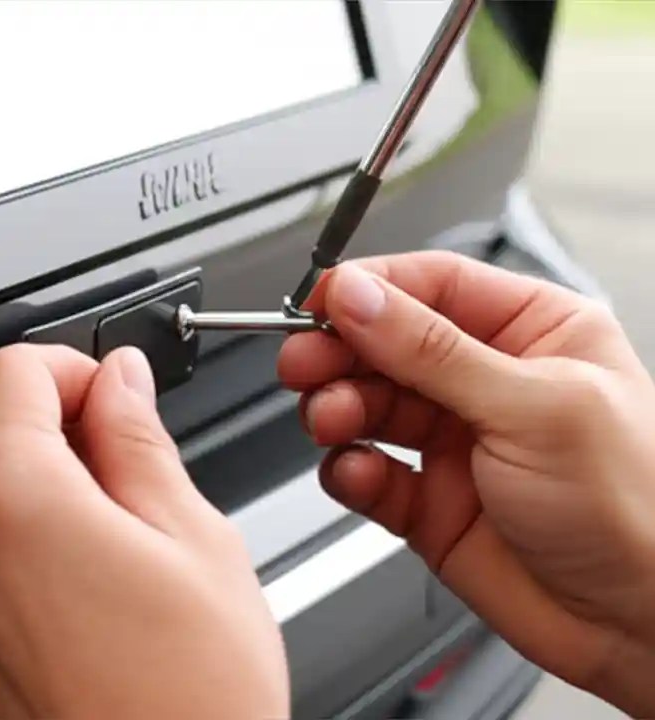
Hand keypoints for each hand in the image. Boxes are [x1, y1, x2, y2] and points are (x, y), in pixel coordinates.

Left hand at [0, 344, 286, 718]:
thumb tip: (121, 382)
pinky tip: (77, 576)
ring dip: (13, 481)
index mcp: (17, 502)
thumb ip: (140, 442)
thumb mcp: (194, 541)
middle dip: (32, 419)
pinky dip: (1, 545)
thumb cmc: (194, 700)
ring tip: (101, 518)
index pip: (6, 373)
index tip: (107, 391)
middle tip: (109, 451)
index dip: (66, 366)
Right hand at [277, 251, 654, 715]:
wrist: (640, 626)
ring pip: (364, 405)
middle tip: (304, 364)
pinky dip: (348, 472)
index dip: (368, 291)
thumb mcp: (531, 407)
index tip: (318, 304)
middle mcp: (487, 381)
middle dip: (337, 352)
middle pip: (383, 343)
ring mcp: (454, 441)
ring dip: (336, 410)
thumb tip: (359, 296)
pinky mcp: (426, 501)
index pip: (429, 286)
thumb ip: (431, 350)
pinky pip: (364, 472)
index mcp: (533, 333)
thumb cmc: (634, 509)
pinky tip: (358, 475)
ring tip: (331, 423)